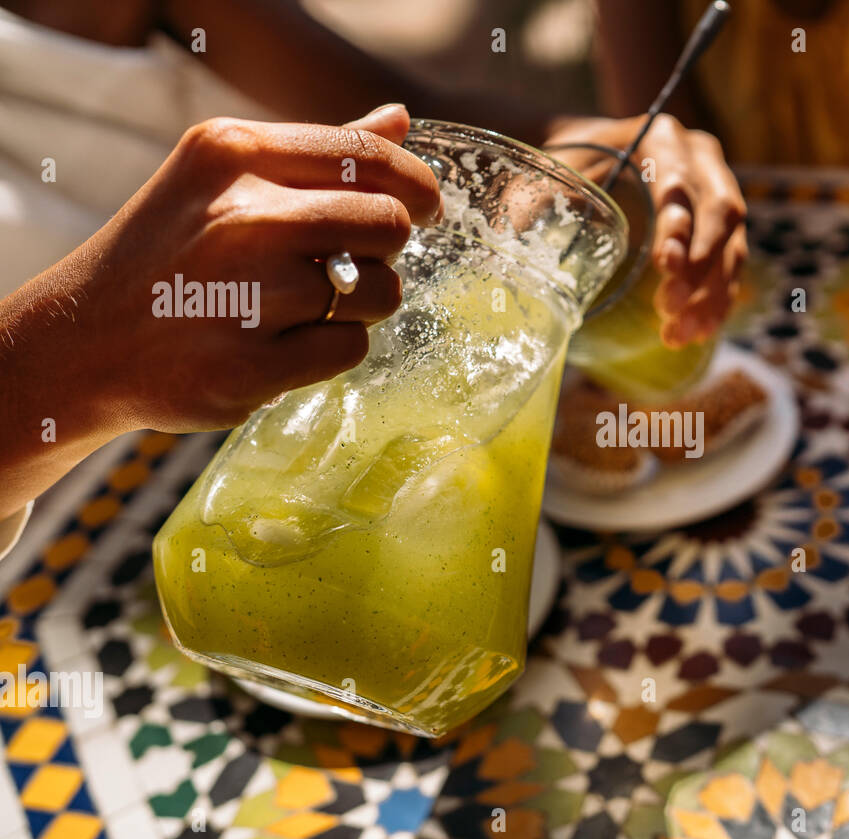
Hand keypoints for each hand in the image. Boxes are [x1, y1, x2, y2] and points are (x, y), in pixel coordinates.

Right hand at [4, 103, 440, 437]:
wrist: (86, 338)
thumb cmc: (171, 251)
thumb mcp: (221, 178)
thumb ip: (314, 152)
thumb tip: (399, 121)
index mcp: (235, 153)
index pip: (369, 155)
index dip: (416, 185)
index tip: (424, 207)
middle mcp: (243, 218)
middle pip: (388, 224)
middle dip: (385, 247)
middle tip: (351, 260)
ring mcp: (247, 295)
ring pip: (379, 291)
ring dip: (360, 303)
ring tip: (305, 304)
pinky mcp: (252, 366)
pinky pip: (350, 347)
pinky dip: (333, 347)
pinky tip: (286, 340)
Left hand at [546, 113, 746, 346]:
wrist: (587, 157)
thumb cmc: (565, 167)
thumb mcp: (550, 176)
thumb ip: (539, 203)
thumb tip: (512, 252)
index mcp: (661, 137)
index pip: (681, 180)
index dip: (679, 225)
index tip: (664, 266)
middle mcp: (700, 159)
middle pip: (719, 214)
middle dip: (698, 267)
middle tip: (669, 308)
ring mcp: (716, 193)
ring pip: (731, 245)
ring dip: (710, 294)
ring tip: (680, 333)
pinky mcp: (720, 228)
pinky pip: (731, 266)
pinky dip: (717, 301)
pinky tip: (697, 332)